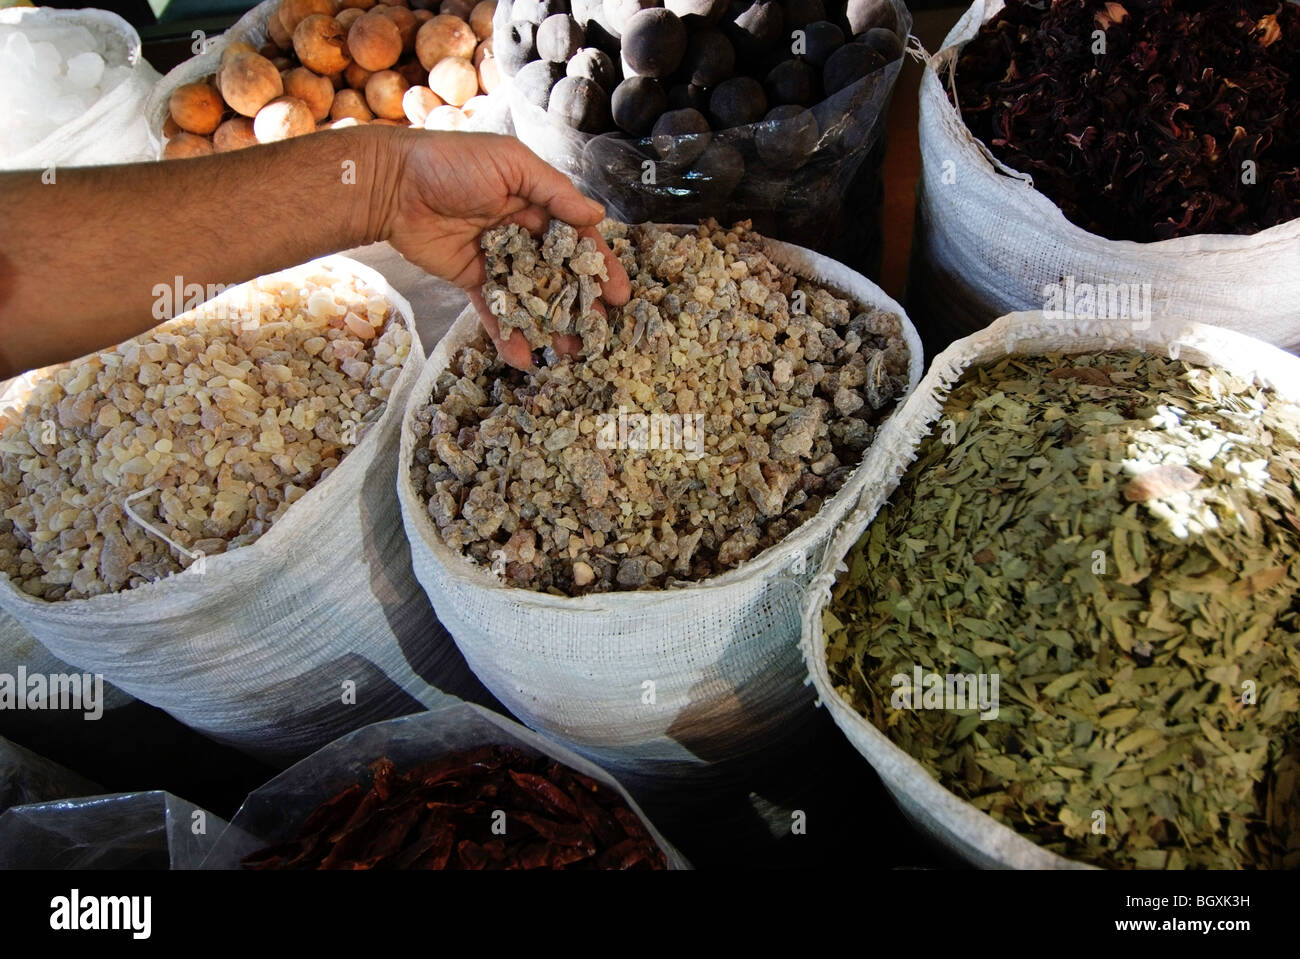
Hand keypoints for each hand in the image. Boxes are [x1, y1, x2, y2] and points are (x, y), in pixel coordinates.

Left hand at [377, 130, 630, 368]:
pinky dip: (508, 333)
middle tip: (598, 333)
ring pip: (531, 297)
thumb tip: (596, 214)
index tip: (619, 294)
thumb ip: (554, 191)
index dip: (599, 265)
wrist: (394, 184)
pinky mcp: (473, 279)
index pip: (578, 238)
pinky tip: (524, 357)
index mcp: (537, 202)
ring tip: (567, 353)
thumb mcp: (511, 163)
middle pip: (559, 273)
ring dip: (550, 325)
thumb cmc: (452, 162)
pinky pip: (495, 310)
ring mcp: (499, 258)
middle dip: (580, 304)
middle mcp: (523, 232)